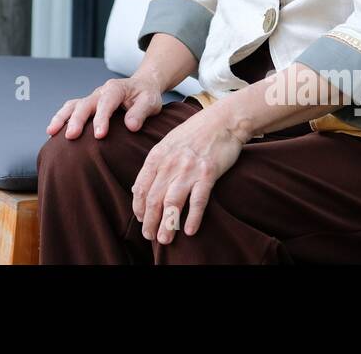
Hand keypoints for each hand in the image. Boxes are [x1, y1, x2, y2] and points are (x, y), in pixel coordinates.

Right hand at [45, 75, 164, 139]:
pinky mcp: (87, 104)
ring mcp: (92, 98)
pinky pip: (71, 109)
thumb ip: (141, 112)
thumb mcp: (150, 102)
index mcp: (116, 89)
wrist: (142, 86)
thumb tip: (131, 126)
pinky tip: (52, 131)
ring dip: (62, 118)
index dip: (101, 118)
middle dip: (77, 120)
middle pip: (85, 104)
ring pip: (73, 105)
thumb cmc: (146, 95)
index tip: (99, 135)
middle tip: (71, 136)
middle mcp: (100, 92)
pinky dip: (61, 118)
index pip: (106, 103)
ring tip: (52, 132)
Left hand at [132, 106, 245, 243]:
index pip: (141, 187)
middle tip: (149, 236)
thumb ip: (154, 166)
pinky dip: (193, 217)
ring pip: (172, 203)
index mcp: (157, 156)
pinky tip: (189, 230)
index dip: (139, 207)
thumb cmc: (194, 134)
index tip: (141, 220)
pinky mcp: (208, 173)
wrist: (222, 121)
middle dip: (150, 221)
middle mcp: (170, 163)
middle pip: (154, 198)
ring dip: (167, 224)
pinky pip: (198, 200)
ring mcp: (189, 169)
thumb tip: (138, 189)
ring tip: (164, 239)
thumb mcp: (167, 144)